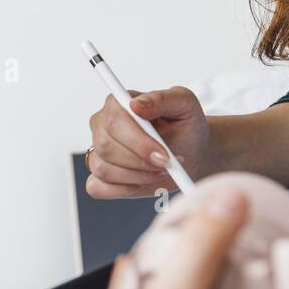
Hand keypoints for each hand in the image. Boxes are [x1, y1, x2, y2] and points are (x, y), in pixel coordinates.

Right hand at [86, 86, 211, 198]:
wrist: (191, 154)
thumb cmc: (186, 128)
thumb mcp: (185, 105)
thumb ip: (162, 99)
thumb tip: (136, 104)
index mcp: (118, 103)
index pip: (114, 119)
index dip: (138, 141)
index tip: (163, 155)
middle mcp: (102, 125)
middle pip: (106, 146)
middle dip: (140, 162)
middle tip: (166, 165)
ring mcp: (97, 151)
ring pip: (103, 169)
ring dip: (137, 176)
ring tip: (160, 171)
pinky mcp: (98, 176)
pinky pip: (98, 187)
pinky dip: (124, 189)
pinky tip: (143, 181)